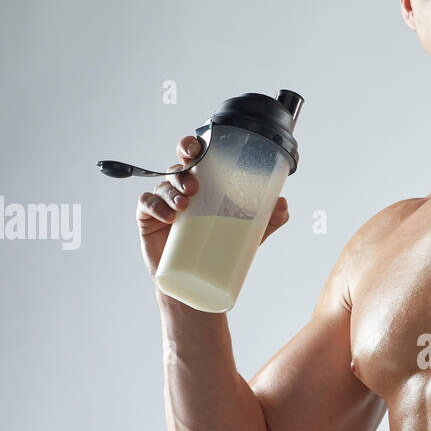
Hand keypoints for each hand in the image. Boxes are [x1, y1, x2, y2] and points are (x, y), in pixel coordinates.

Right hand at [137, 134, 288, 279]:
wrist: (194, 284)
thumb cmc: (217, 249)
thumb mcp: (247, 234)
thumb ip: (267, 220)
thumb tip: (283, 205)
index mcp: (204, 184)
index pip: (196, 157)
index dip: (193, 146)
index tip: (198, 148)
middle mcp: (182, 188)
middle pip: (178, 166)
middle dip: (183, 167)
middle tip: (195, 185)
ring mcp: (164, 202)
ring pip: (164, 185)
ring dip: (173, 191)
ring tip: (185, 206)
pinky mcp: (148, 218)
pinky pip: (146, 204)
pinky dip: (155, 206)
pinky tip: (168, 215)